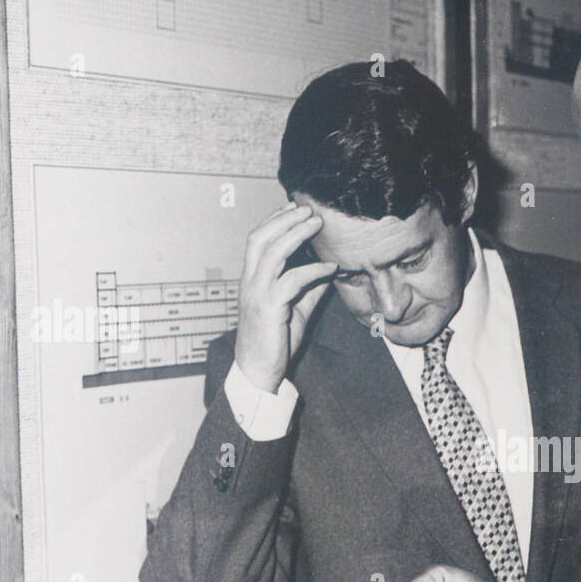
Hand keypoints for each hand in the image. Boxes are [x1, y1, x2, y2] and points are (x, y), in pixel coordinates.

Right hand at [234, 202, 336, 392]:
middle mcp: (249, 282)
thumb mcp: (294, 310)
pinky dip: (312, 270)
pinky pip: (291, 281)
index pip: (257, 240)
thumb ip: (308, 290)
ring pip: (272, 252)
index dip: (274, 220)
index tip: (295, 208)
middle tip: (308, 209)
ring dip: (296, 234)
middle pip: (260, 238)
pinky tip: (330, 268)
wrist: (259, 372)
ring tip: (317, 224)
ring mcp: (257, 294)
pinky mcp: (269, 309)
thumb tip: (327, 271)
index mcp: (251, 280)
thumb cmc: (274, 342)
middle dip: (284, 219)